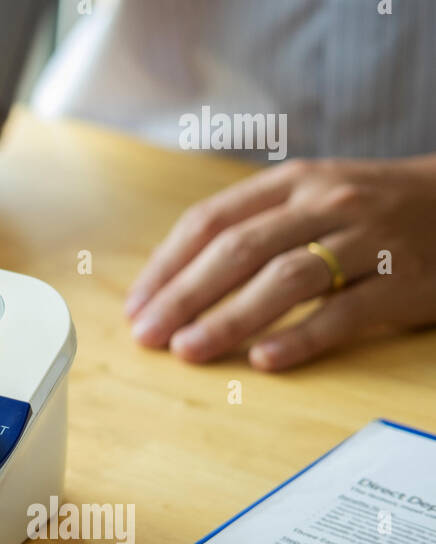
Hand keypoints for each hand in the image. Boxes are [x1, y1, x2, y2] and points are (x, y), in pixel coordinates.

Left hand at [125, 155, 435, 369]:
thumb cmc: (375, 209)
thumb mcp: (314, 196)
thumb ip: (256, 225)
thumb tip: (176, 278)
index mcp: (292, 182)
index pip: (212, 220)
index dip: (168, 265)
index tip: (137, 305)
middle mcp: (326, 203)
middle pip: (238, 249)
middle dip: (184, 296)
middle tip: (147, 336)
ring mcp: (369, 239)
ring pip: (286, 278)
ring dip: (229, 317)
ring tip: (189, 350)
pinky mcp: (406, 279)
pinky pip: (346, 311)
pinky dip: (302, 336)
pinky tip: (265, 360)